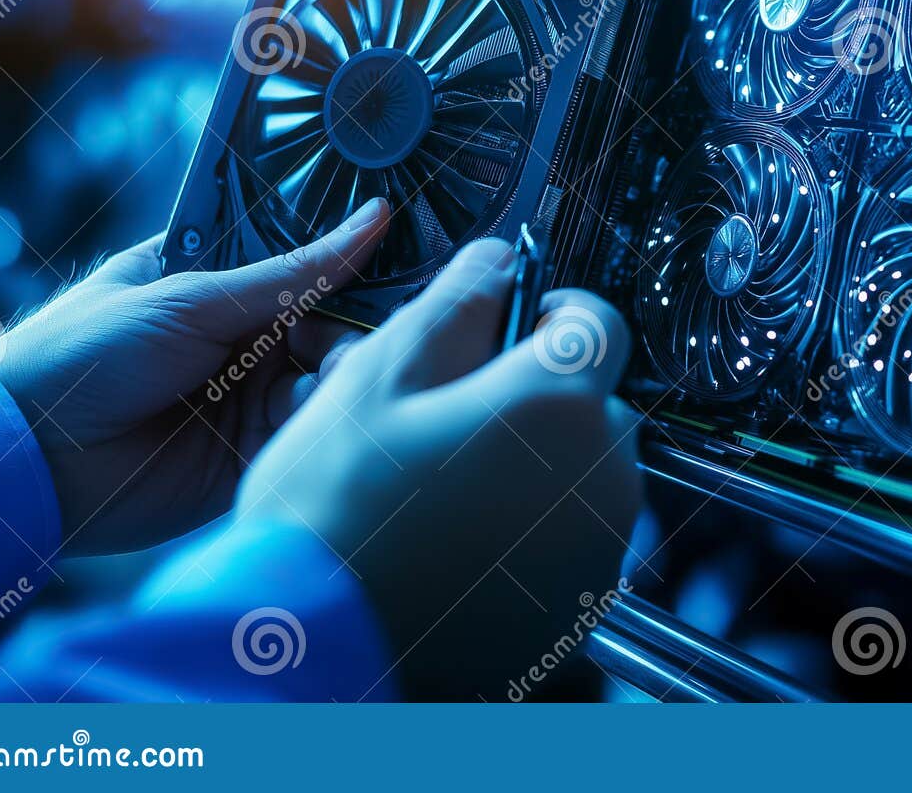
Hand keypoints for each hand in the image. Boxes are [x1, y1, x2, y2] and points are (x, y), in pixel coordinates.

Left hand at [0, 199, 389, 554]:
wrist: (28, 460)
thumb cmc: (86, 355)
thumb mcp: (192, 297)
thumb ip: (292, 271)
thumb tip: (376, 219)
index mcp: (216, 281)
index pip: (303, 258)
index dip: (350, 254)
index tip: (404, 243)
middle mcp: (240, 336)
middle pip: (329, 317)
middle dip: (357, 317)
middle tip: (380, 315)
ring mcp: (250, 395)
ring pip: (329, 371)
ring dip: (342, 365)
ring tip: (338, 363)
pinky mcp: (254, 453)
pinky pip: (310, 427)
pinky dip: (326, 414)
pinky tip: (325, 402)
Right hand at [236, 236, 641, 698]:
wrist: (310, 649)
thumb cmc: (333, 514)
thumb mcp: (382, 373)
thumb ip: (458, 301)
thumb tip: (498, 261)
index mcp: (559, 405)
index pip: (597, 321)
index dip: (548, 311)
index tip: (507, 326)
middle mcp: (601, 478)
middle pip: (591, 401)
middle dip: (534, 393)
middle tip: (451, 414)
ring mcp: (596, 550)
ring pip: (582, 473)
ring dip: (534, 463)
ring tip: (442, 486)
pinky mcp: (578, 607)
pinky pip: (570, 539)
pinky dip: (530, 529)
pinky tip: (457, 538)